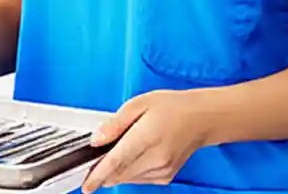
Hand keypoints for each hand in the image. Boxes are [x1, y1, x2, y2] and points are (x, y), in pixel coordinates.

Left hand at [81, 89, 217, 191]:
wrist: (201, 119)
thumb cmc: (172, 108)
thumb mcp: (138, 104)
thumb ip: (114, 124)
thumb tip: (96, 140)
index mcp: (147, 137)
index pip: (116, 162)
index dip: (98, 174)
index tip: (86, 184)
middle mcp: (156, 158)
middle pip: (120, 174)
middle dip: (102, 173)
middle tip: (91, 164)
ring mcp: (162, 170)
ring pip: (128, 178)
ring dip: (114, 173)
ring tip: (112, 155)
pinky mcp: (166, 176)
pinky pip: (139, 179)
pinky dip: (128, 172)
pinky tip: (130, 158)